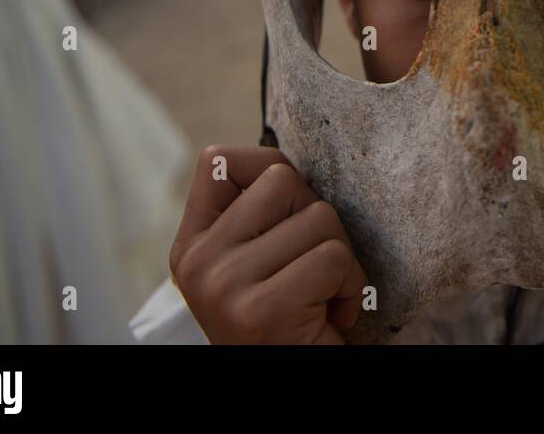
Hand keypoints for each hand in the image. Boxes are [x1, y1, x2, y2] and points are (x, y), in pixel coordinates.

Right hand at [169, 145, 367, 343]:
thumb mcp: (254, 264)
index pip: (217, 160)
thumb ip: (259, 215)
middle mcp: (197, 262)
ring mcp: (223, 285)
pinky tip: (334, 316)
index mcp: (191, 245)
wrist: (290, 384)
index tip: (288, 212)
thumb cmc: (288, 320)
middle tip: (315, 264)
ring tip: (325, 294)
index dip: (269, 169)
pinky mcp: (260, 312)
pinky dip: (352, 287)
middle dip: (317, 216)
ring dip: (342, 258)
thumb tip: (291, 162)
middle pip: (282, 179)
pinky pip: (334, 259)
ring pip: (319, 217)